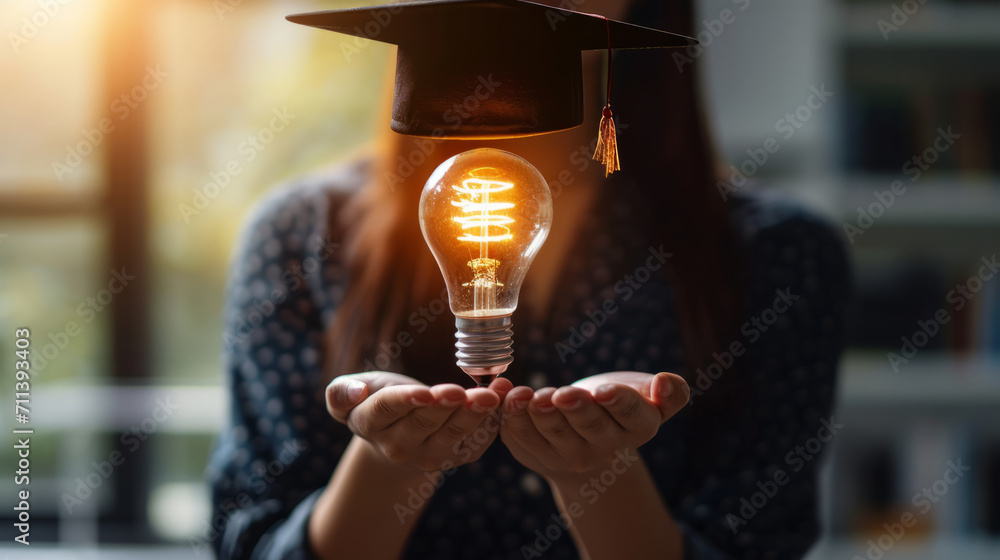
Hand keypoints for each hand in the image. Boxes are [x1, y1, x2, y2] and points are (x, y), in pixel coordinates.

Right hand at [326, 371, 511, 471]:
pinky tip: (503, 399)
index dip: (407, 401)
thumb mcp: (350, 392)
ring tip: (492, 394)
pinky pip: (477, 442)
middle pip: (426, 423)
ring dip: (475, 413)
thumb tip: (355, 393)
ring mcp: (430, 455)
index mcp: (370, 424)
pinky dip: (492, 422)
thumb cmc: (375, 400)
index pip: (386, 410)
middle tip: (466, 391)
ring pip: (455, 433)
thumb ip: (340, 393)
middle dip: (448, 406)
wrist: (397, 431)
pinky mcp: (458, 457)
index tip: (425, 392)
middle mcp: (399, 447)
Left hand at [499, 371, 689, 480]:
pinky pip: (522, 437)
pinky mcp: (536, 455)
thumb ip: (671, 394)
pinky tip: (507, 394)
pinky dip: (511, 416)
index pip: (632, 416)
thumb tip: (666, 383)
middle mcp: (606, 448)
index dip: (618, 403)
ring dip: (537, 415)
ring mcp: (569, 457)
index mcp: (639, 428)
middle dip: (574, 410)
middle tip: (561, 394)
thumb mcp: (649, 398)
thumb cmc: (621, 407)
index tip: (604, 391)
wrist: (591, 441)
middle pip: (590, 428)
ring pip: (552, 435)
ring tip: (526, 395)